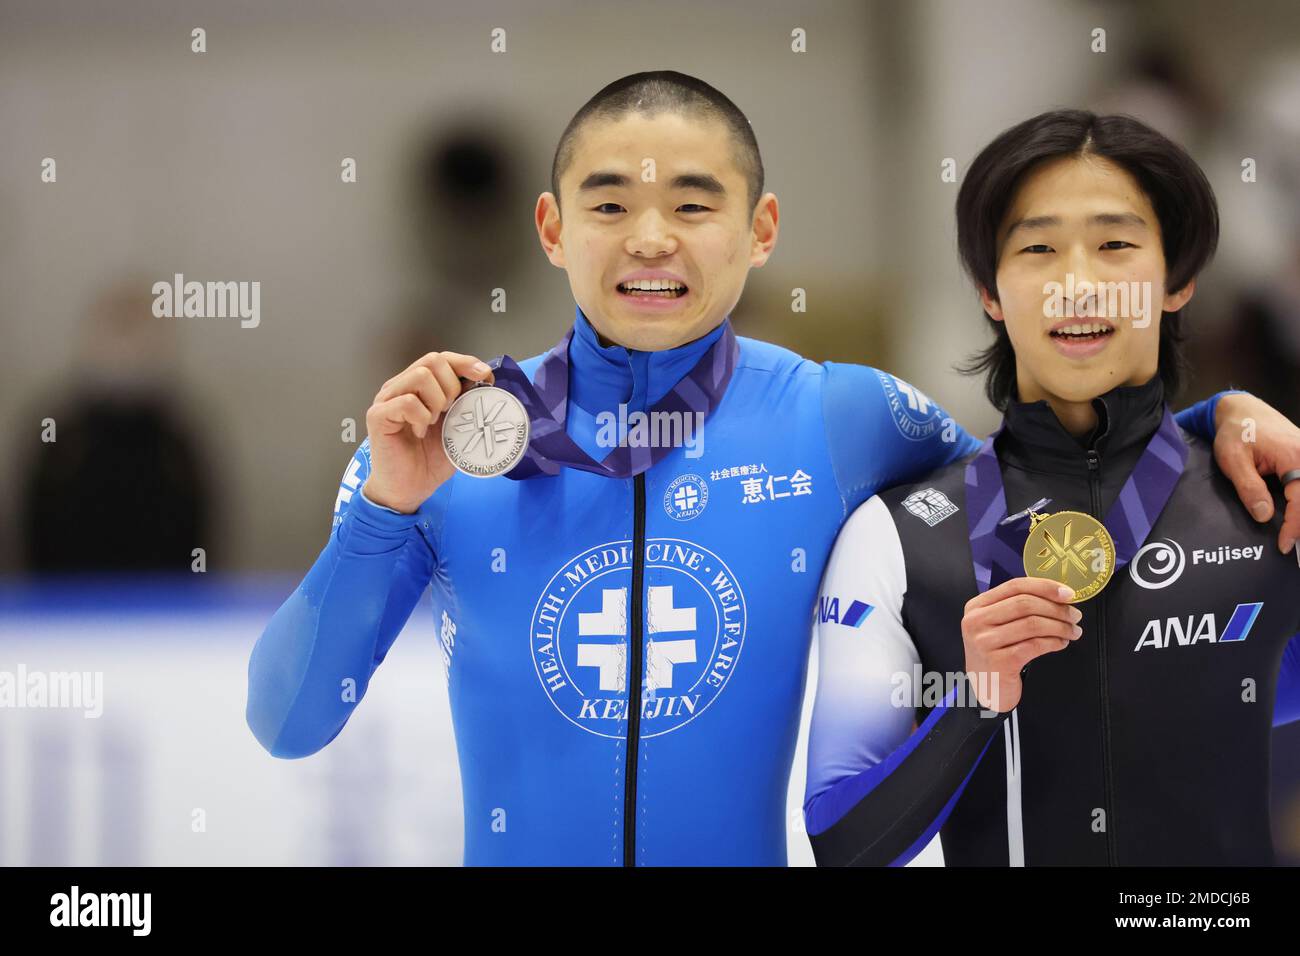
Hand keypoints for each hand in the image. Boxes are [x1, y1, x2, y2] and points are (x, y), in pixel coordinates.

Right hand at [362, 351, 494, 512]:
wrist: (409, 489)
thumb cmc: (429, 460)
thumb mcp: (457, 427)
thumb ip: (466, 404)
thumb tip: (485, 383)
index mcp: (418, 387)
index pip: (441, 359)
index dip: (465, 362)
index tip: (484, 376)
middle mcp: (400, 387)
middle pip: (432, 360)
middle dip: (452, 385)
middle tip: (450, 411)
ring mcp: (387, 399)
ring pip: (420, 376)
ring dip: (436, 400)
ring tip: (434, 422)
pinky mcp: (378, 416)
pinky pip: (407, 402)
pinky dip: (421, 417)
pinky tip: (420, 432)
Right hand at [961, 577, 1083, 712]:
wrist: (987, 689)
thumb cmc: (997, 653)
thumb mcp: (997, 625)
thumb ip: (1018, 608)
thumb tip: (1058, 596)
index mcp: (977, 606)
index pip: (1015, 586)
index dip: (1045, 587)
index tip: (1068, 593)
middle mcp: (976, 621)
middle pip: (1025, 604)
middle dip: (1056, 608)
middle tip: (1074, 616)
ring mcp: (985, 642)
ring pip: (1032, 624)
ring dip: (1059, 626)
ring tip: (1072, 631)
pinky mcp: (998, 662)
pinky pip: (1034, 645)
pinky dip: (1054, 642)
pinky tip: (1061, 643)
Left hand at [1212, 394, 1299, 553]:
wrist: (1242, 410)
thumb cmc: (1235, 432)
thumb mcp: (1233, 460)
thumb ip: (1249, 487)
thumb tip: (1264, 516)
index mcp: (1295, 457)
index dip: (1295, 526)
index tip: (1284, 546)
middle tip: (1294, 548)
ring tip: (1294, 537)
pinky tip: (1296, 519)